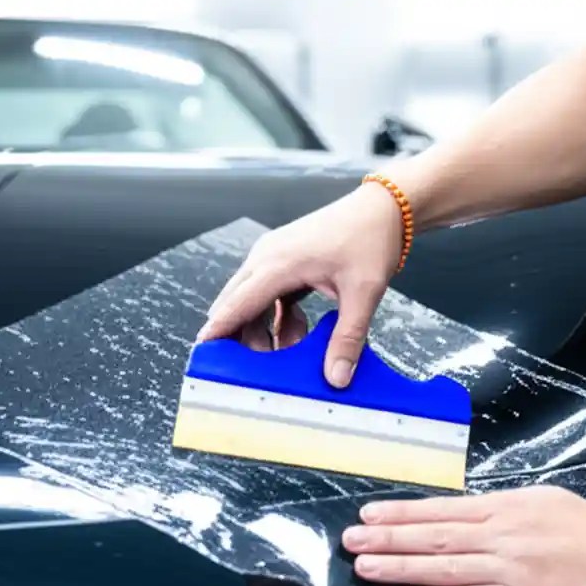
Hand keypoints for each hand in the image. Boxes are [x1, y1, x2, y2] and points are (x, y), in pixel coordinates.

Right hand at [198, 183, 405, 386]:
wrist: (382, 208)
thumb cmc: (370, 240)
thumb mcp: (363, 294)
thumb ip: (347, 337)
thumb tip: (337, 377)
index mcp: (279, 263)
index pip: (237, 303)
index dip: (219, 331)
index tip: (203, 354)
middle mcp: (267, 257)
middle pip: (236, 304)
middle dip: (242, 338)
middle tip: (257, 368)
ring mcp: (273, 256)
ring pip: (251, 301)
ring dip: (263, 329)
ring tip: (288, 351)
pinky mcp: (283, 260)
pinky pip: (267, 294)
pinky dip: (277, 317)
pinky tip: (298, 334)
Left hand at [341, 486, 585, 585]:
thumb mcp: (539, 502)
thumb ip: (500, 510)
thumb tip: (463, 514)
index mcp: (503, 508)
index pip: (441, 510)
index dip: (402, 513)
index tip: (368, 514)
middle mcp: (501, 534)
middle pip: (434, 536)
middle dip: (388, 537)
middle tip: (350, 539)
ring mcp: (511, 567)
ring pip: (446, 566)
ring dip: (402, 566)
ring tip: (367, 565)